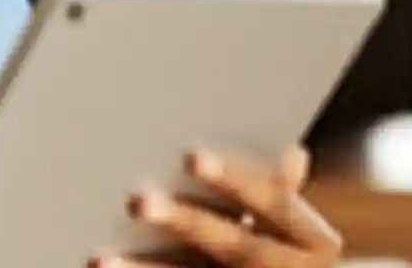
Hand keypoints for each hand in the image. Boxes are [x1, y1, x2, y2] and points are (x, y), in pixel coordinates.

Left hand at [93, 146, 342, 267]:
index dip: (232, 178)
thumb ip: (279, 191)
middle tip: (137, 200)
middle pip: (232, 245)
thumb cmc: (281, 243)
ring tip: (100, 258)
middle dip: (184, 223)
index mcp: (310, 239)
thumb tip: (294, 154)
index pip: (271, 202)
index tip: (191, 156)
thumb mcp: (292, 222)